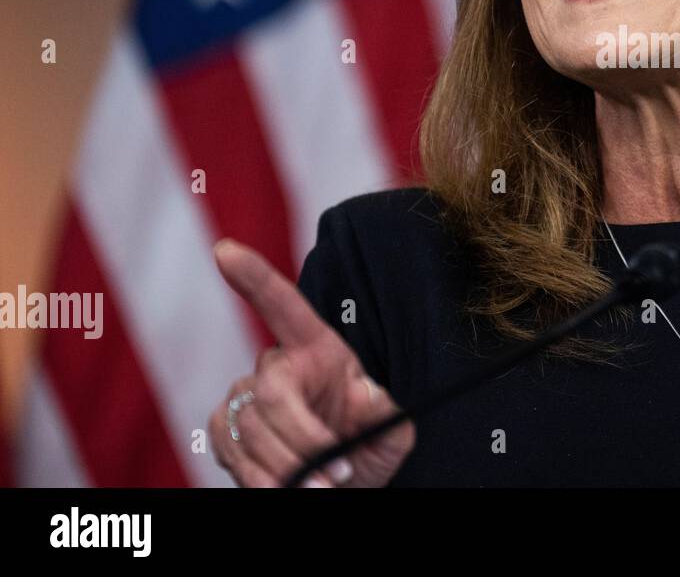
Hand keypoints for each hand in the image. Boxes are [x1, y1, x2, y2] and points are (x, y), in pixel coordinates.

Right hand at [209, 239, 414, 486]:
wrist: (343, 484)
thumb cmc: (366, 446)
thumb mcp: (394, 430)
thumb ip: (387, 413)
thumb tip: (368, 398)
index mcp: (317, 350)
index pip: (282, 307)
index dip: (253, 276)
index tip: (223, 249)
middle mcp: (275, 367)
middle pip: (272, 392)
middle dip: (305, 438)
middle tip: (336, 472)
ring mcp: (244, 399)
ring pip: (251, 429)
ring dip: (289, 468)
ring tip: (323, 489)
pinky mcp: (225, 433)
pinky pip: (231, 452)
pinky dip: (261, 480)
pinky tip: (287, 491)